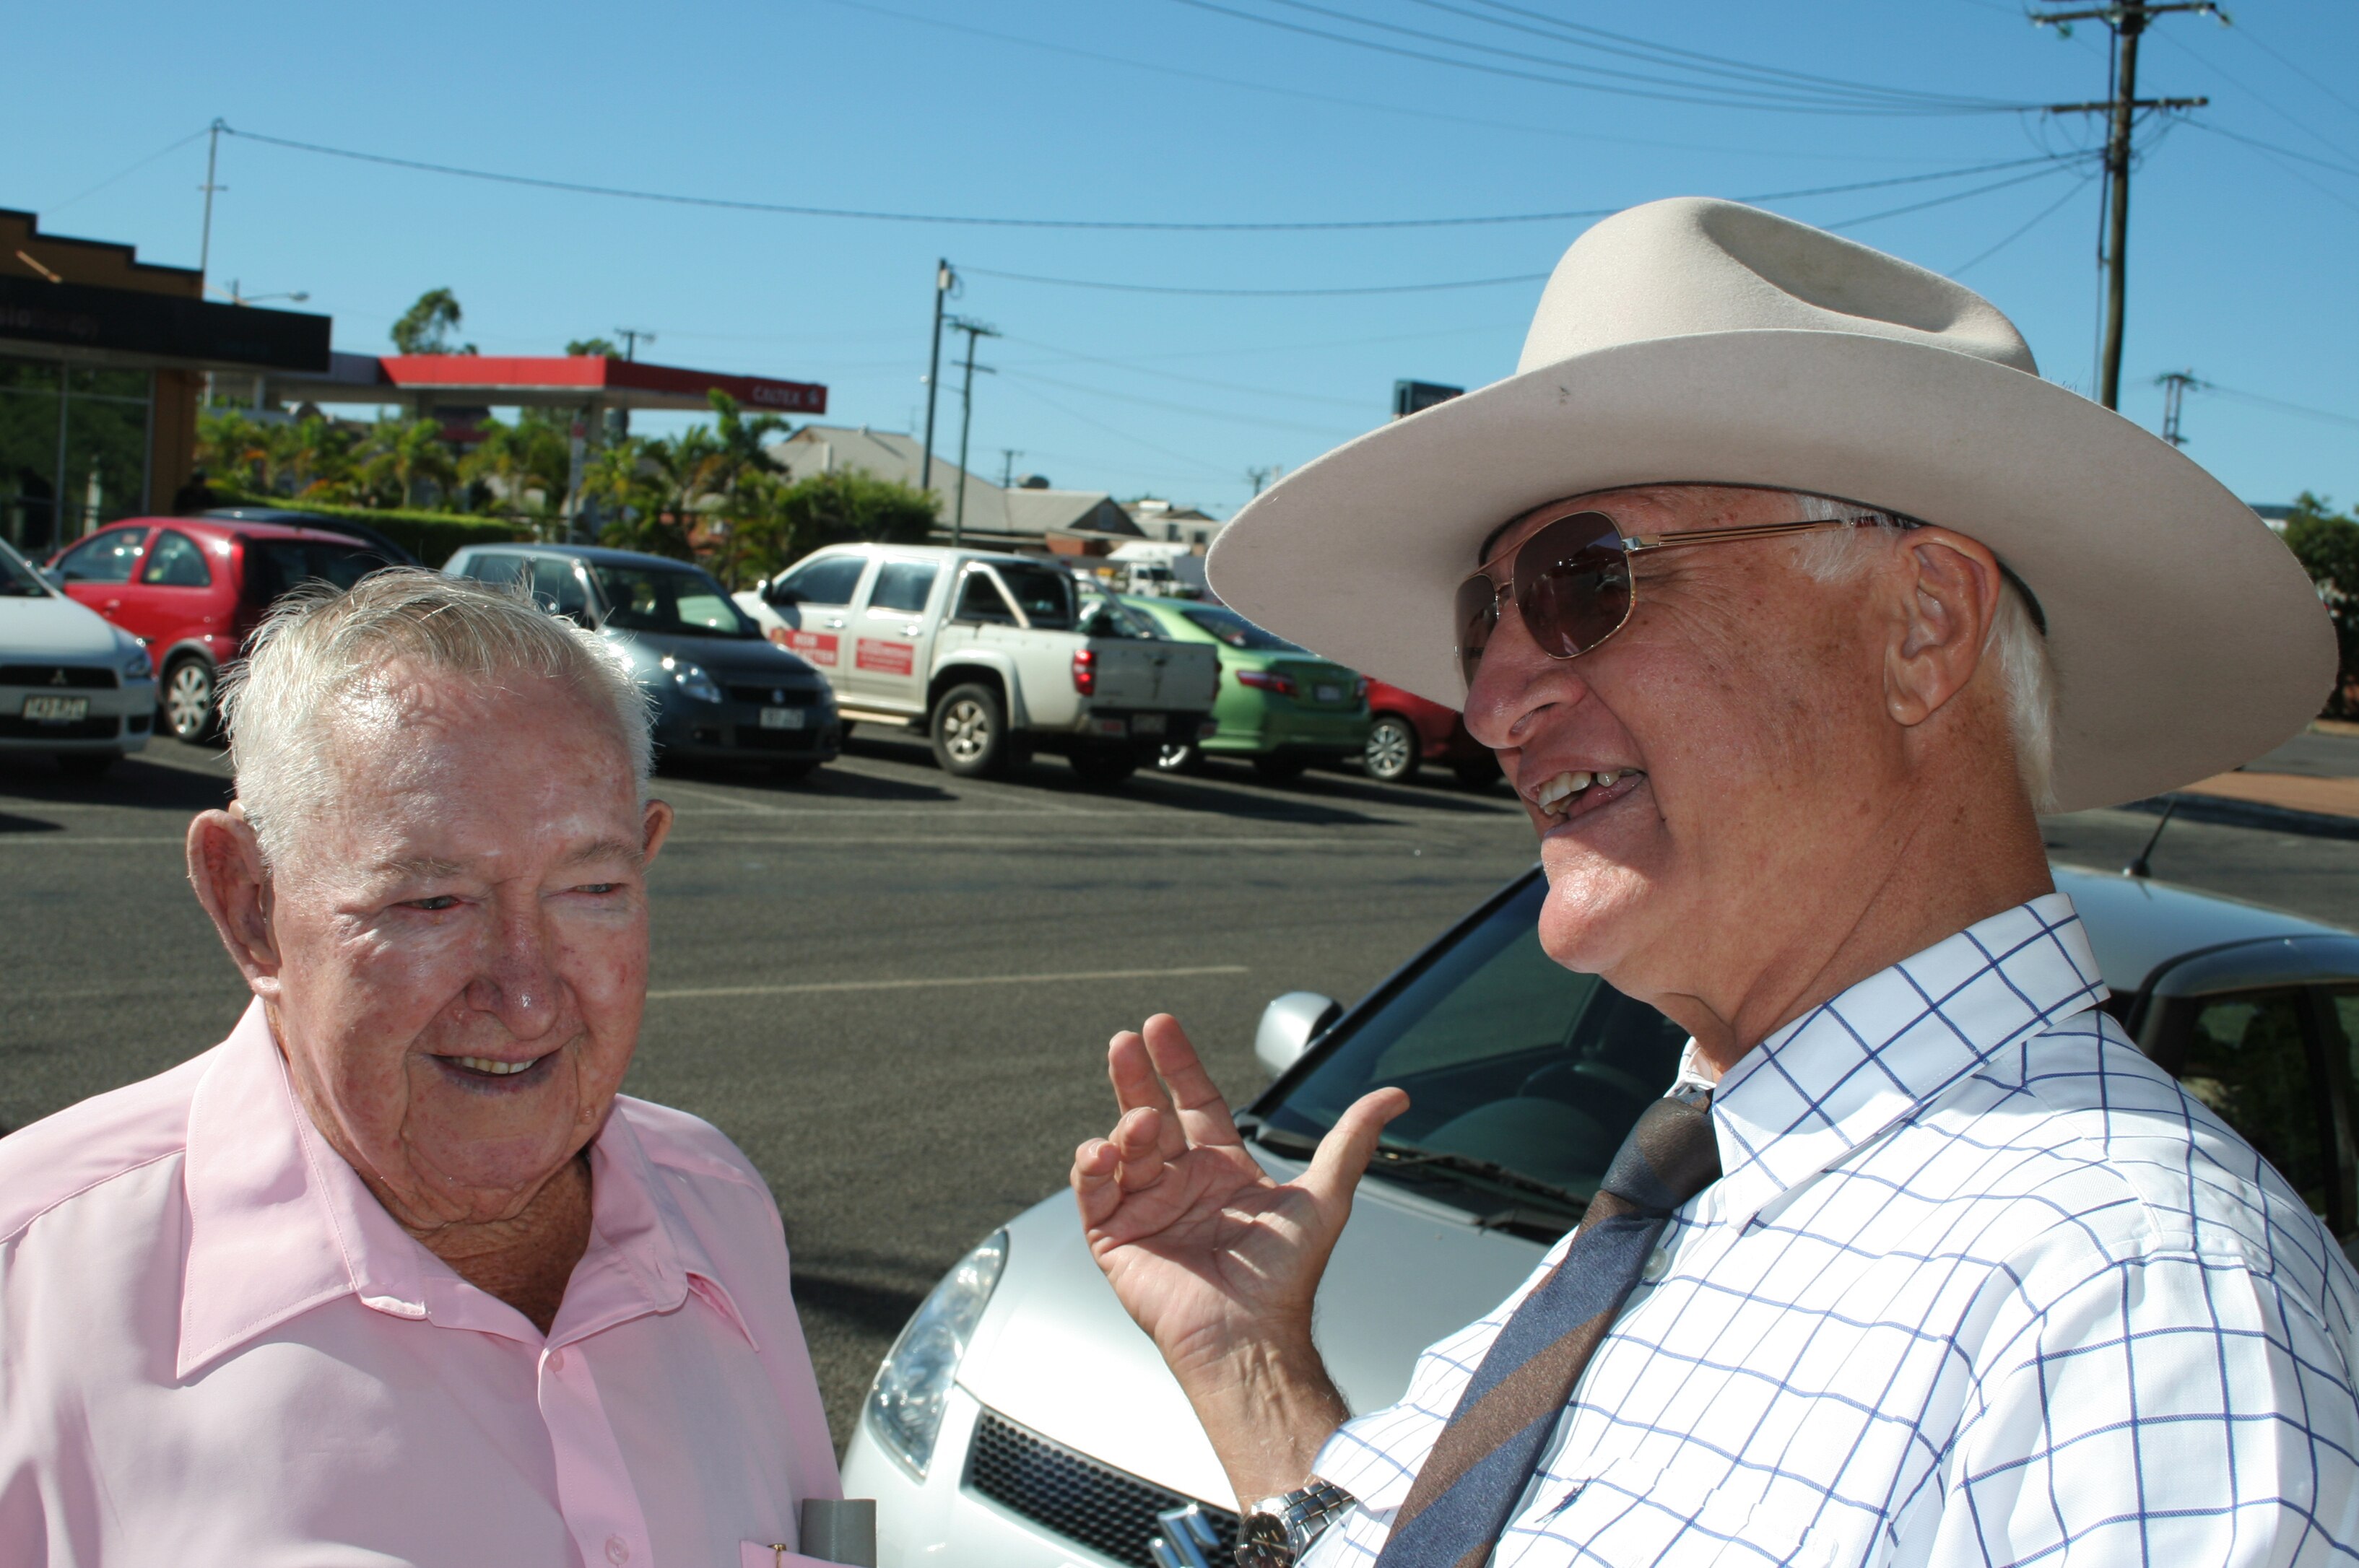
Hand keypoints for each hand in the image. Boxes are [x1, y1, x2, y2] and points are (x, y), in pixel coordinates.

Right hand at [1071, 1014, 1407, 1497]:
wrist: (1249, 1334)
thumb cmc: (1286, 1276)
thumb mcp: (1325, 1196)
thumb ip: (1351, 1140)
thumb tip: (1396, 1096)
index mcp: (1224, 1170)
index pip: (1196, 1102)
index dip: (1179, 1064)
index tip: (1161, 1025)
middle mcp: (1182, 1184)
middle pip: (1151, 1115)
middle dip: (1136, 1077)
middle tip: (1124, 1039)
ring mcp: (1146, 1210)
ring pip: (1121, 1149)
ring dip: (1126, 1126)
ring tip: (1142, 1125)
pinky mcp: (1116, 1238)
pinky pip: (1094, 1191)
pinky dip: (1093, 1167)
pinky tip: (1104, 1153)